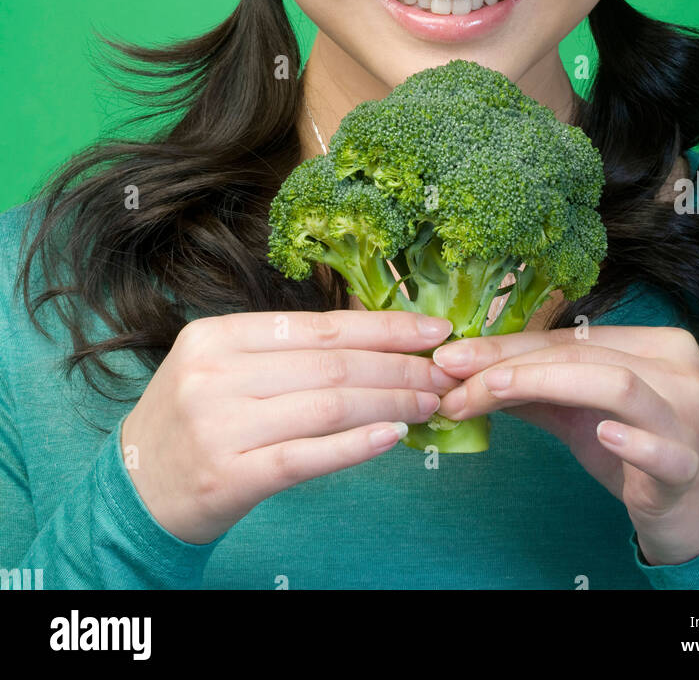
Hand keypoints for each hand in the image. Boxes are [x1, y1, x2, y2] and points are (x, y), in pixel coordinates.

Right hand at [121, 310, 460, 543]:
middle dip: (399, 367)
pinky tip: (395, 437)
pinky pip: (308, 457)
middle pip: (331, 365)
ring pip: (328, 407)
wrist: (135, 490)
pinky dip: (357, 447)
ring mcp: (221, 426)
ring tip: (430, 404)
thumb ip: (284, 352)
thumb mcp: (222, 367)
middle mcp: (216, 374)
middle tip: (444, 372)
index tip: (432, 329)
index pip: (319, 326)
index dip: (383, 327)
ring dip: (391, 404)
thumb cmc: (194, 422)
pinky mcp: (230, 477)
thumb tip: (374, 338)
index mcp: (218, 336)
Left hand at [433, 324, 698, 565]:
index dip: (505, 346)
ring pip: (615, 384)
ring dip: (544, 385)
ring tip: (493, 392)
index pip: (568, 338)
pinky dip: (630, 439)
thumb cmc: (640, 452)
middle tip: (453, 380)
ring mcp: (686, 415)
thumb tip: (466, 374)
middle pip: (581, 355)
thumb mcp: (584, 414)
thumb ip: (537, 391)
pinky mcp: (689, 464)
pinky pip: (660, 446)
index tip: (451, 358)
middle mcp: (675, 367)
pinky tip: (603, 434)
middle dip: (509, 365)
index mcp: (652, 344)